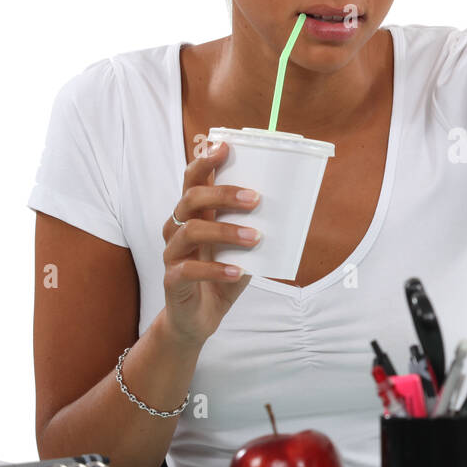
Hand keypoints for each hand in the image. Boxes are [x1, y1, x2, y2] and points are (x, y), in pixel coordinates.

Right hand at [160, 140, 259, 345]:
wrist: (198, 319)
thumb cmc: (221, 278)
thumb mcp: (243, 251)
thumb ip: (257, 230)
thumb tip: (294, 210)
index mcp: (194, 215)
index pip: (193, 180)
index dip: (204, 161)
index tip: (225, 147)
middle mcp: (177, 229)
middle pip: (191, 198)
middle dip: (223, 194)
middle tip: (255, 198)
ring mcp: (172, 254)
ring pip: (190, 231)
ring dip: (225, 231)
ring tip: (255, 237)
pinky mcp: (172, 280)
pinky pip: (189, 270)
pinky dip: (215, 269)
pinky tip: (237, 271)